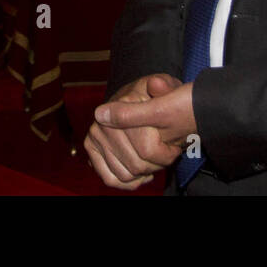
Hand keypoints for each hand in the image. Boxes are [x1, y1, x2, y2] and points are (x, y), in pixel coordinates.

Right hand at [84, 74, 186, 189]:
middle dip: (156, 165)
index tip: (174, 149)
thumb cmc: (156, 96)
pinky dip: (127, 182)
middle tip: (164, 155)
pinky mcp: (91, 147)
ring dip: (143, 173)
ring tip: (152, 161)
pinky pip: (110, 178)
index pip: (148, 149)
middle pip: (137, 165)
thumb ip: (163, 87)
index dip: (166, 154)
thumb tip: (155, 84)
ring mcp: (95, 135)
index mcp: (122, 105)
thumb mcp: (165, 88)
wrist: (138, 97)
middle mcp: (103, 121)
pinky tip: (140, 174)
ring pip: (126, 174)